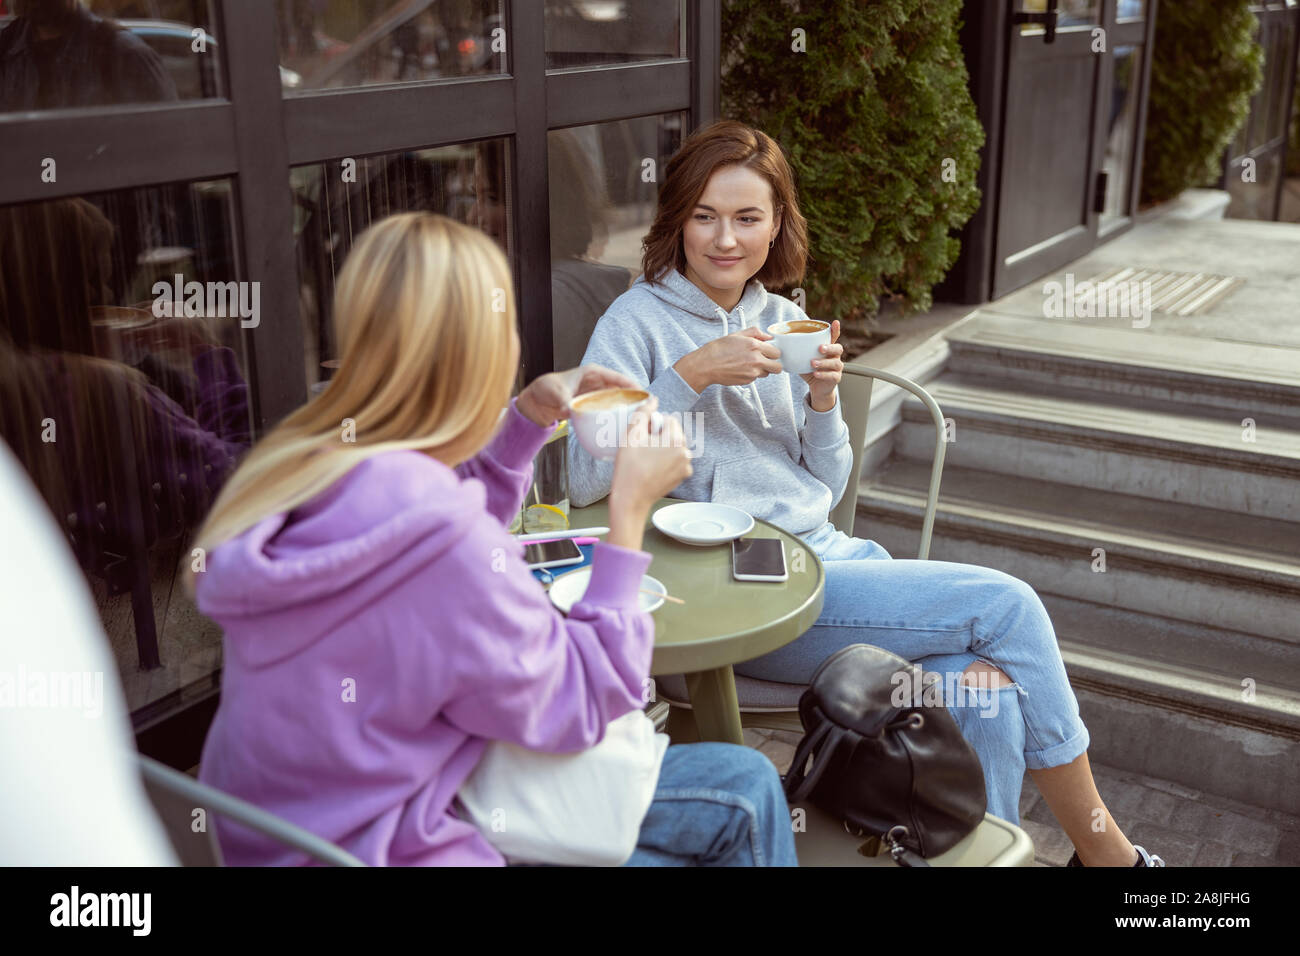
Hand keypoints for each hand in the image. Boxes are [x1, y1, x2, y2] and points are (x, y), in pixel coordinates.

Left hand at [515, 364, 639, 426]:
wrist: (537, 402)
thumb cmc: (545, 389)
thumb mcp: (555, 392)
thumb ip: (564, 400)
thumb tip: (570, 409)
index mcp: (592, 373)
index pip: (617, 377)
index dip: (631, 385)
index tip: (643, 394)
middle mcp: (597, 382)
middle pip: (622, 389)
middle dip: (635, 398)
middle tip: (647, 409)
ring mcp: (596, 395)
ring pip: (617, 400)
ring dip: (627, 409)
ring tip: (640, 419)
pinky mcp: (593, 406)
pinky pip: (608, 410)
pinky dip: (615, 416)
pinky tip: (622, 426)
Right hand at [610, 396, 692, 510]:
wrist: (631, 499)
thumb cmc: (629, 468)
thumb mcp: (631, 434)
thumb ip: (643, 413)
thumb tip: (653, 400)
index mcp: (677, 440)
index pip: (668, 419)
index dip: (653, 424)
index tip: (642, 436)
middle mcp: (686, 453)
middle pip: (673, 433)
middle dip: (659, 436)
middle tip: (642, 447)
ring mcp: (686, 467)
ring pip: (673, 447)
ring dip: (661, 448)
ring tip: (645, 458)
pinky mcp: (681, 477)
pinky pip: (674, 460)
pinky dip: (665, 460)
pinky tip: (651, 467)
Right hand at [675, 327, 782, 391]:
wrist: (706, 365)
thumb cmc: (718, 349)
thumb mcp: (737, 334)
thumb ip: (755, 333)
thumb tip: (768, 337)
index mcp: (754, 345)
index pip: (777, 352)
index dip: (773, 352)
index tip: (769, 352)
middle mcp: (756, 360)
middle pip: (777, 367)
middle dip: (773, 364)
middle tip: (765, 360)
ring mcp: (752, 372)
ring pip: (767, 373)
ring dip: (762, 369)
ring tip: (748, 363)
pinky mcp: (747, 381)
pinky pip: (755, 378)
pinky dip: (751, 374)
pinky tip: (741, 368)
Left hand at [798, 320, 842, 411]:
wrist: (817, 388)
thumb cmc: (810, 370)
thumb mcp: (802, 359)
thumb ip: (795, 351)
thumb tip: (776, 342)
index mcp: (828, 349)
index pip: (834, 337)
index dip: (835, 330)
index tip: (835, 322)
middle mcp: (835, 357)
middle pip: (838, 349)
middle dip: (829, 347)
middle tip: (820, 348)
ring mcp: (837, 368)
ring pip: (835, 363)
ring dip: (823, 362)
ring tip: (813, 363)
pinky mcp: (835, 379)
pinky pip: (832, 376)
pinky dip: (823, 374)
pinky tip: (815, 374)